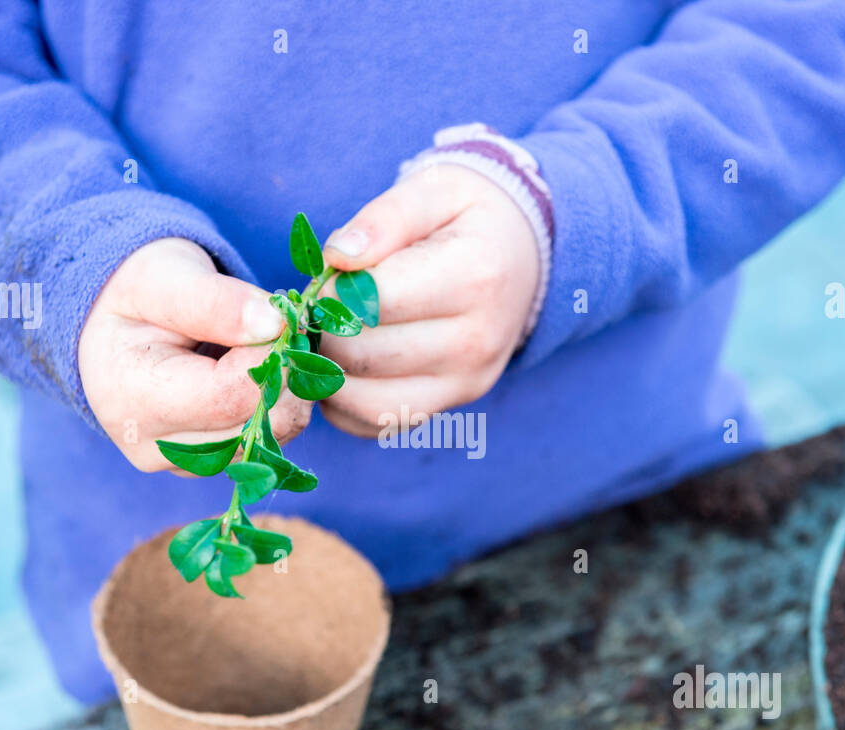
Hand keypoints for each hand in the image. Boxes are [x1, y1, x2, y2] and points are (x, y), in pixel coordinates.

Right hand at [78, 238, 310, 472]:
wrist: (115, 328)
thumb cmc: (135, 295)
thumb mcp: (161, 277)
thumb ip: (217, 301)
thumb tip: (277, 324)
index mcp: (136, 400)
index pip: (234, 395)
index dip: (273, 355)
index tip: (282, 316)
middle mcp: (155, 447)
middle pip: (260, 425)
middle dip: (285, 373)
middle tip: (281, 328)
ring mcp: (183, 464)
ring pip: (274, 437)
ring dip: (287, 389)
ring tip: (264, 346)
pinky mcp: (207, 465)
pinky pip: (269, 441)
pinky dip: (279, 404)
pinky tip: (260, 370)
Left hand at [318, 164, 538, 436]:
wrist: (522, 257)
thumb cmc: (468, 218)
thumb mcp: (434, 189)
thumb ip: (384, 218)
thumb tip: (338, 258)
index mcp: (473, 277)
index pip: (372, 303)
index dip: (330, 292)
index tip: (326, 277)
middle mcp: (476, 341)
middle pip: (362, 356)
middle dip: (324, 332)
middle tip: (322, 307)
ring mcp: (466, 382)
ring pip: (365, 402)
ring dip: (327, 373)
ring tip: (329, 336)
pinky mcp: (450, 406)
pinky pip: (376, 425)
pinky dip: (344, 404)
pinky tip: (345, 367)